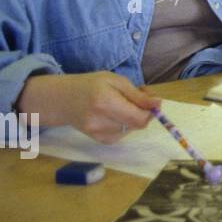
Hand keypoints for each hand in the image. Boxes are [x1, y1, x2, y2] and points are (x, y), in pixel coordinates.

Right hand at [16, 72, 159, 143]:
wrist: (63, 100)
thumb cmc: (91, 85)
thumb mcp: (115, 81)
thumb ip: (137, 95)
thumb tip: (158, 104)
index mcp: (105, 103)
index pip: (139, 117)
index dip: (151, 110)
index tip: (152, 99)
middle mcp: (100, 122)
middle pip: (138, 124)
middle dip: (144, 111)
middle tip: (138, 95)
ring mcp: (98, 134)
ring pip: (132, 129)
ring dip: (135, 117)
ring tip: (123, 103)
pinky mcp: (100, 140)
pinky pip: (123, 134)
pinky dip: (126, 124)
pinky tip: (115, 114)